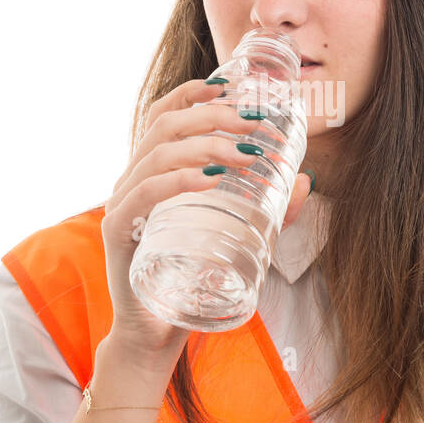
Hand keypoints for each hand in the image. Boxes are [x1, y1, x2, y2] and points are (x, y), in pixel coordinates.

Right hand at [101, 78, 312, 362]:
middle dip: (214, 118)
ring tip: (245, 155)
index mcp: (152, 171)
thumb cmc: (191, 279)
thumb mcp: (236, 237)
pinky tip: (207, 180)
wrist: (156, 335)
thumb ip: (270, 211)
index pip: (163, 114)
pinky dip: (177, 179)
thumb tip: (305, 181)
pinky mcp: (118, 234)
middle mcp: (132, 180)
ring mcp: (122, 205)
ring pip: (158, 153)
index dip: (194, 93)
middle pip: (165, 125)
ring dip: (206, 146)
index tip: (231, 87)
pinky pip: (143, 193)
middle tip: (255, 126)